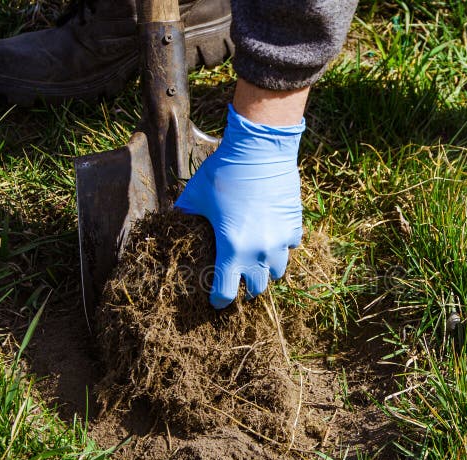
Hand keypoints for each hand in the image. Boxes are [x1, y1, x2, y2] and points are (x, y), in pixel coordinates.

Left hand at [175, 104, 304, 308]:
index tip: (215, 302)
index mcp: (232, 249)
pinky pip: (291, 247)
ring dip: (266, 270)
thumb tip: (172, 223)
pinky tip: (272, 237)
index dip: (219, 300)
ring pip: (278, 271)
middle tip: (238, 279)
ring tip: (258, 260)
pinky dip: (282, 247)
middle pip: (257, 288)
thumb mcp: (196, 196)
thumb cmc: (225, 173)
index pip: (226, 292)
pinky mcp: (294, 225)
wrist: (260, 150)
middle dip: (246, 287)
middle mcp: (259, 251)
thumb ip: (184, 215)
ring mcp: (281, 240)